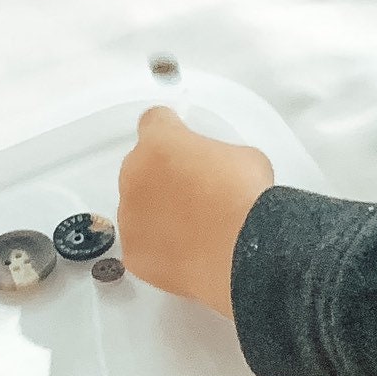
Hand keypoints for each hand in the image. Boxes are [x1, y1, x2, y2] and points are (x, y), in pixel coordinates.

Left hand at [116, 106, 273, 317]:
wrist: (244, 252)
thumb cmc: (247, 198)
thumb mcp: (244, 156)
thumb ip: (217, 155)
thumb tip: (219, 171)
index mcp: (159, 142)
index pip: (153, 121)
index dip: (170, 130)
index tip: (182, 142)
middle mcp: (134, 175)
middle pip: (140, 168)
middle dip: (162, 176)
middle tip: (196, 194)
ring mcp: (129, 216)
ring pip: (137, 209)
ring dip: (158, 213)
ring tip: (193, 229)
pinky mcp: (133, 253)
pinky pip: (142, 245)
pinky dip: (159, 249)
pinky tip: (187, 254)